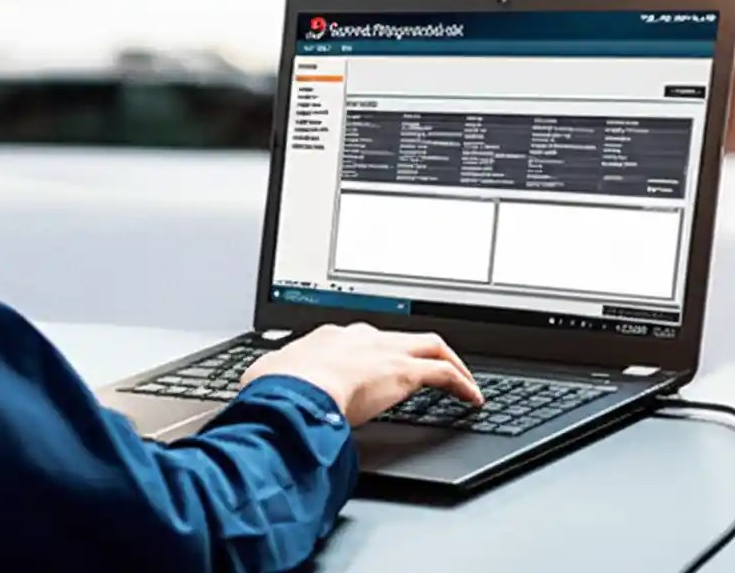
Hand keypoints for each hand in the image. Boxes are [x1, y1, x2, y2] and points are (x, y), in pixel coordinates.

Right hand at [240, 323, 483, 425]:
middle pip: (400, 337)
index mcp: (329, 337)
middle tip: (428, 367)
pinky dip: (462, 384)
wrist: (296, 390)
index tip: (379, 365)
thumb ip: (274, 376)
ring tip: (461, 381)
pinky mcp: (405, 372)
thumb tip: (262, 382)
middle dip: (416, 351)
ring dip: (450, 362)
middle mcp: (360, 336)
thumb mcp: (269, 377)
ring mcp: (384, 351)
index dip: (374, 352)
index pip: (361, 339)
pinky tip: (472, 398)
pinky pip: (444, 373)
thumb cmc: (278, 387)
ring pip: (430, 346)